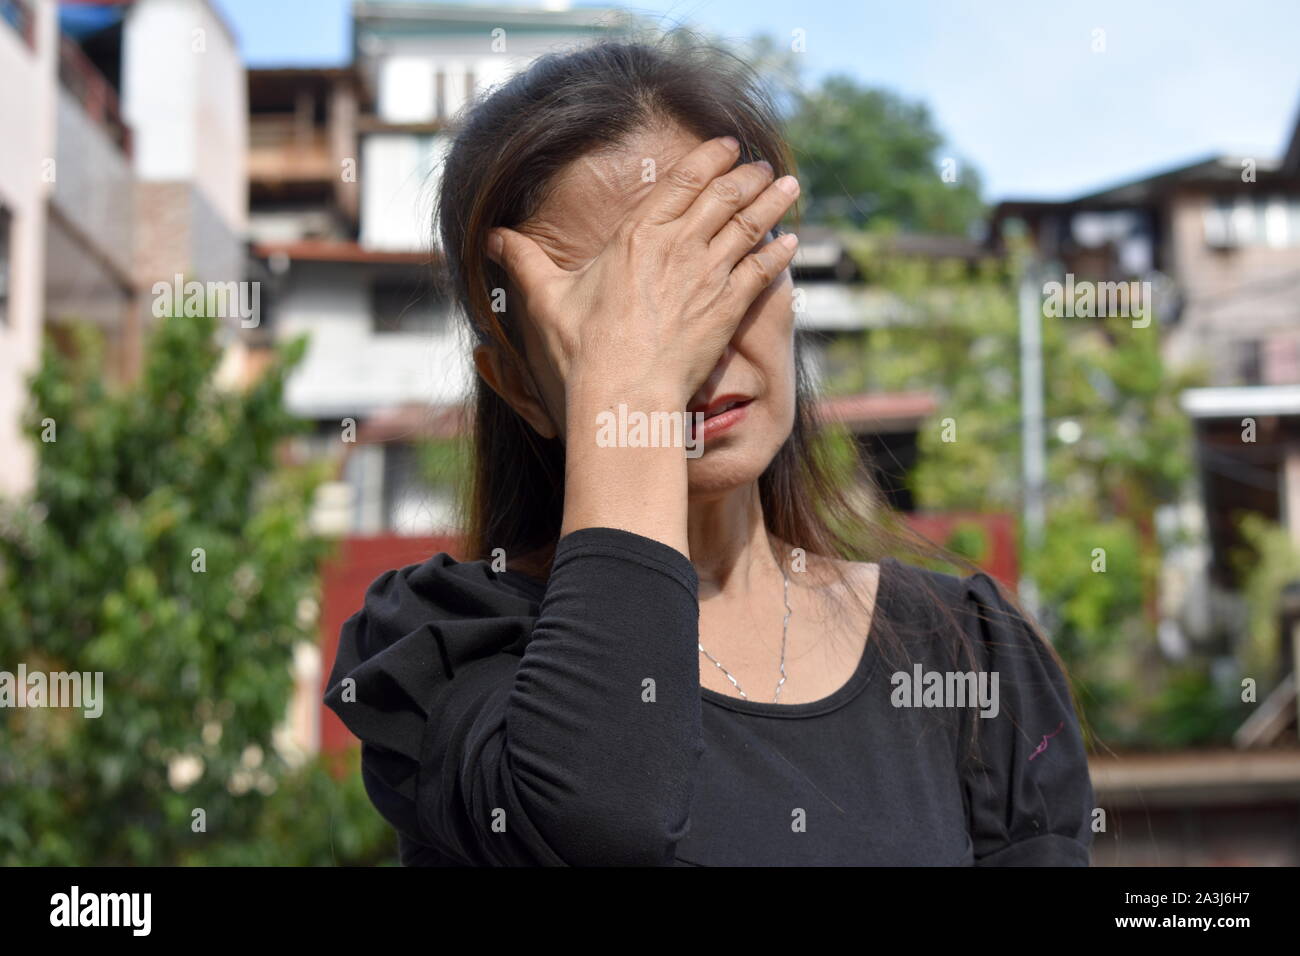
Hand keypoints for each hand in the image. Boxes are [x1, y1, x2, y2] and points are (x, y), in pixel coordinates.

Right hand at [486, 136, 799, 410]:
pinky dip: (779, 252)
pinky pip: (761, 271)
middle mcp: (678, 247)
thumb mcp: (544, 299)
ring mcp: (707, 277)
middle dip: (747, 177)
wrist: (623, 395)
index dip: (708, 159)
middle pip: (723, 197)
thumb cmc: (581, 351)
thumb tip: (490, 239)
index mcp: (636, 236)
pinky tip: (792, 241)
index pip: (682, 183)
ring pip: (748, 226)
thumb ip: (522, 261)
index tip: (727, 146)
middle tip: (763, 166)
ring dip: (771, 203)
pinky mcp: (727, 309)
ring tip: (790, 186)